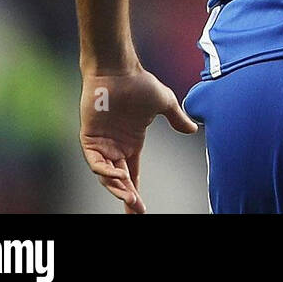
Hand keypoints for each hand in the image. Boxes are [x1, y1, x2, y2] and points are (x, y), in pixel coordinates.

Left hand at [79, 66, 198, 213]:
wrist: (118, 70)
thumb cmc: (139, 83)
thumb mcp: (165, 103)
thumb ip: (177, 119)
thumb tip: (193, 129)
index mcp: (131, 143)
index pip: (132, 175)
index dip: (135, 192)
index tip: (141, 210)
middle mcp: (115, 147)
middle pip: (119, 181)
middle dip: (127, 197)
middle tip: (136, 210)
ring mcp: (102, 143)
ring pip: (106, 175)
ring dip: (116, 186)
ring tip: (129, 196)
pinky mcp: (89, 137)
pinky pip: (94, 161)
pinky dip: (103, 170)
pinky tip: (116, 175)